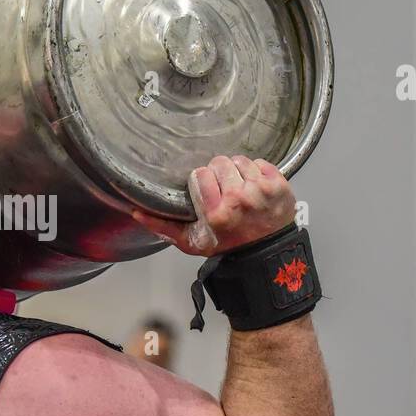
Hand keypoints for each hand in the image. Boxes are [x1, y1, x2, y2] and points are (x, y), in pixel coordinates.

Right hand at [132, 155, 295, 256]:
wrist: (266, 255)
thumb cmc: (227, 248)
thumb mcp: (191, 241)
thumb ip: (163, 226)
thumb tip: (136, 211)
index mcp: (216, 212)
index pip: (200, 174)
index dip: (201, 180)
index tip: (205, 190)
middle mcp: (239, 199)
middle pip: (220, 163)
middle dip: (218, 173)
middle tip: (222, 189)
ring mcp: (261, 190)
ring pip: (240, 160)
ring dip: (237, 171)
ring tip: (238, 188)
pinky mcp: (278, 185)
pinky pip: (260, 163)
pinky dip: (256, 172)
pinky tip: (254, 186)